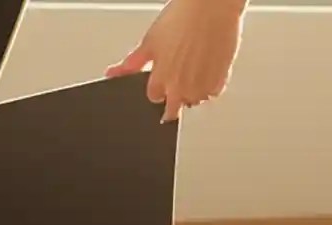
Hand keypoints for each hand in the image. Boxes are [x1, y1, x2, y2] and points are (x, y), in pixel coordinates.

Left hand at [104, 0, 246, 123]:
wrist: (211, 8)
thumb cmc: (181, 19)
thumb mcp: (149, 42)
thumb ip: (131, 64)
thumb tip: (112, 75)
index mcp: (161, 80)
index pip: (154, 98)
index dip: (157, 88)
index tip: (160, 80)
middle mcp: (181, 88)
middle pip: (174, 108)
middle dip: (173, 98)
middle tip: (177, 77)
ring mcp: (202, 87)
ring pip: (194, 101)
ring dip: (191, 92)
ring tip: (191, 67)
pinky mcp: (220, 81)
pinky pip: (212, 93)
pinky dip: (208, 85)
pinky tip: (205, 66)